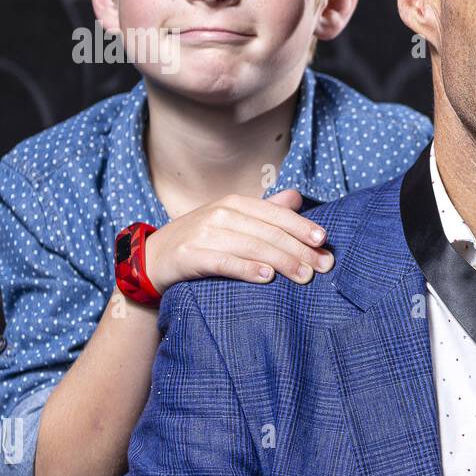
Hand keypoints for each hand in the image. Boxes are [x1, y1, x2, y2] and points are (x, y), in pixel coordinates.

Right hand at [142, 189, 333, 293]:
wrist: (152, 259)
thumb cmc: (200, 240)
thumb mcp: (231, 221)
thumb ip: (265, 211)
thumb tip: (297, 197)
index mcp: (234, 204)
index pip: (275, 214)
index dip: (302, 227)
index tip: (323, 241)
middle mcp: (220, 214)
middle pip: (269, 232)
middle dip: (300, 249)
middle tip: (323, 266)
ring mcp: (203, 233)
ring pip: (251, 246)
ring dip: (282, 261)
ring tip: (304, 275)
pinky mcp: (190, 255)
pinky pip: (223, 262)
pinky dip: (246, 268)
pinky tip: (267, 278)